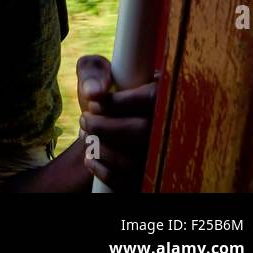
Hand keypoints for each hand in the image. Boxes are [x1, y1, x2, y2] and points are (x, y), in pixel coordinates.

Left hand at [76, 54, 159, 191]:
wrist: (99, 135)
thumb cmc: (102, 101)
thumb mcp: (95, 78)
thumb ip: (92, 71)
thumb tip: (95, 92)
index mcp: (160, 95)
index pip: (152, 97)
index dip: (119, 102)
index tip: (94, 103)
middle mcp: (167, 127)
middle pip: (143, 130)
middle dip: (104, 127)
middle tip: (85, 120)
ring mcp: (160, 156)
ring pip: (134, 159)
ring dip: (100, 148)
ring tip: (86, 136)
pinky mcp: (148, 178)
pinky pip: (128, 182)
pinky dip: (103, 171)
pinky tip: (91, 158)